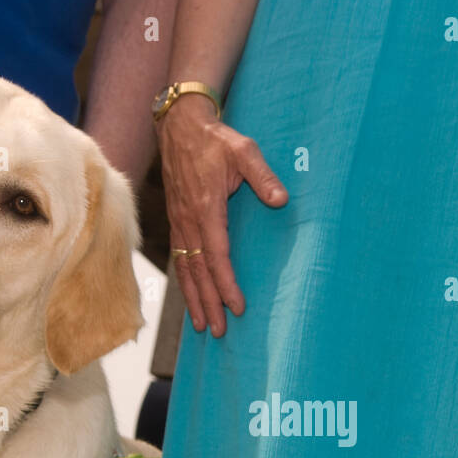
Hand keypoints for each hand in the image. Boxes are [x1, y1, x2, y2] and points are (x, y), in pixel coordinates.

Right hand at [157, 95, 287, 335]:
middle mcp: (188, 220)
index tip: (237, 306)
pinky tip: (191, 300)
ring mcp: (179, 223)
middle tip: (218, 330)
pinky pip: (180, 260)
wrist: (180, 127)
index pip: (217, 255)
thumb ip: (263, 176)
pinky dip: (186, 283)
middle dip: (209, 302)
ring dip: (194, 299)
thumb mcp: (244, 151)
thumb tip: (281, 200)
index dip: (226, 283)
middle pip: (199, 271)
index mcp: (206, 207)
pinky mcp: (176, 222)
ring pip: (186, 269)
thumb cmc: (215, 140)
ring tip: (202, 326)